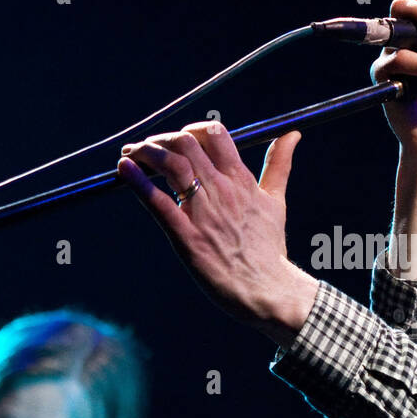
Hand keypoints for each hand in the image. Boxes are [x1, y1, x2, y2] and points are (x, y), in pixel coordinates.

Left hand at [116, 122, 319, 347]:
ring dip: (146, 153)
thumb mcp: (275, 200)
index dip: (190, 129)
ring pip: (172, 166)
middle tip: (143, 148)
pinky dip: (139, 184)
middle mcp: (222, 190)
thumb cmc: (269, 248)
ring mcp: (204, 213)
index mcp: (241, 180)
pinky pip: (160, 204)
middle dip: (159, 139)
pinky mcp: (188, 237)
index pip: (214, 134)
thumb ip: (279, 165)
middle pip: (186, 144)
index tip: (177, 140)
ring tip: (129, 155)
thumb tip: (292, 135)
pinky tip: (123, 171)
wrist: (268, 288)